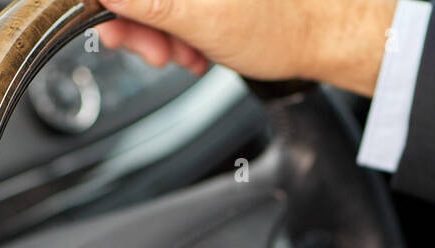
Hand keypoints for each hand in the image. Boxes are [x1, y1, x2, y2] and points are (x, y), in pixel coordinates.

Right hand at [96, 0, 397, 96]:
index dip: (108, 5)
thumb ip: (148, 1)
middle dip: (136, 21)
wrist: (326, 36)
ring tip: (184, 56)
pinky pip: (176, 6)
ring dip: (159, 33)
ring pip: (154, 0)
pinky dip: (178, 32)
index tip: (108, 27)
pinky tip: (196, 50)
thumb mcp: (200, 17)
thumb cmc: (281, 26)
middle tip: (152, 52)